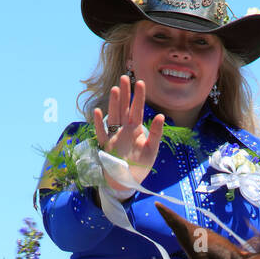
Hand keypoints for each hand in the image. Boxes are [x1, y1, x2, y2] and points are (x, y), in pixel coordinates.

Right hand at [93, 75, 164, 191]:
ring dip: (114, 104)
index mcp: (136, 129)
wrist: (128, 181)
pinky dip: (99, 124)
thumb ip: (156, 133)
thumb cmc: (141, 166)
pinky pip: (102, 133)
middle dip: (125, 93)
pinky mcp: (106, 146)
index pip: (137, 109)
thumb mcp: (152, 149)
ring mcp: (114, 136)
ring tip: (116, 89)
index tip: (140, 82)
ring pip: (113, 116)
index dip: (139, 96)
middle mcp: (124, 130)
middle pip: (124, 108)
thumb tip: (161, 115)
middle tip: (125, 77)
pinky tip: (98, 112)